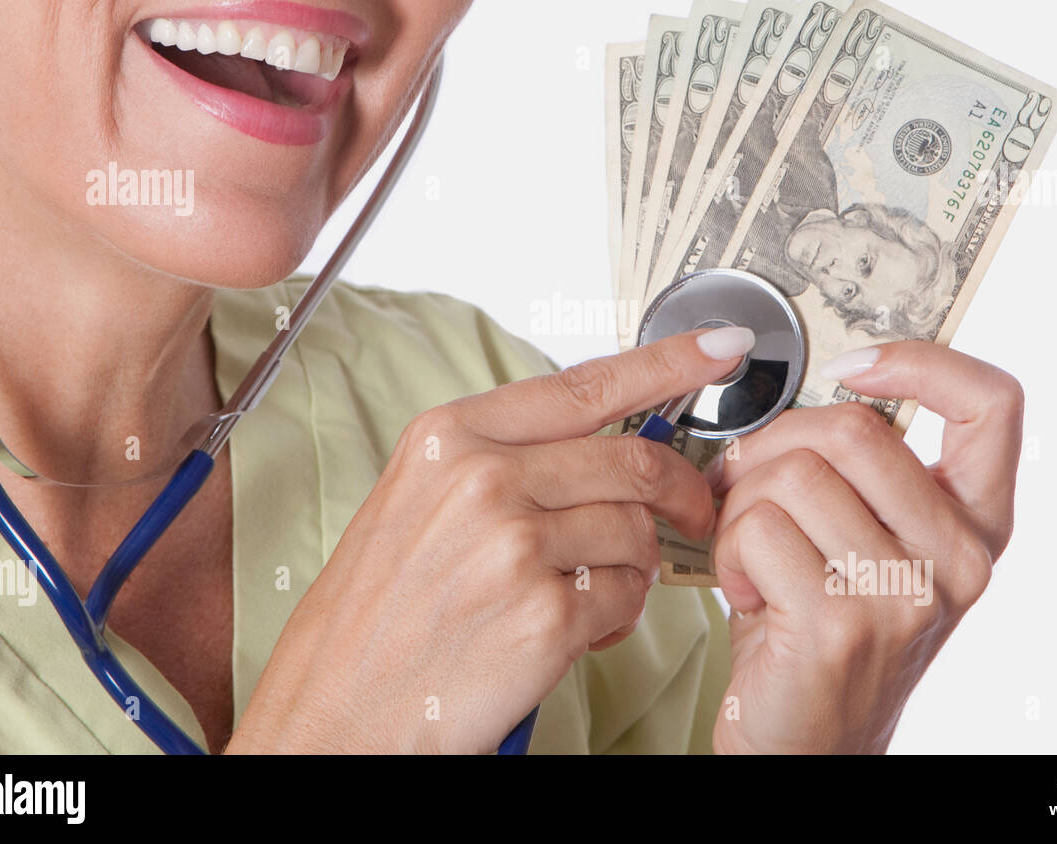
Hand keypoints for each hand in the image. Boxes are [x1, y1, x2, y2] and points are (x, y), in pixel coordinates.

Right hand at [227, 326, 752, 753]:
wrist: (336, 712)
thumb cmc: (377, 614)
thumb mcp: (418, 504)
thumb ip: (504, 460)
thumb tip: (599, 442)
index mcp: (449, 439)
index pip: (584, 385)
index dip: (667, 362)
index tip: (720, 345)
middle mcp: (481, 479)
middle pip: (633, 460)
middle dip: (680, 492)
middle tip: (691, 514)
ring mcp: (513, 545)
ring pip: (637, 532)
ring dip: (634, 568)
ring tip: (587, 595)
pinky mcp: (543, 615)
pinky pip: (627, 597)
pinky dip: (618, 617)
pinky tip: (575, 632)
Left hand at [709, 341, 1022, 753]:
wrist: (807, 744)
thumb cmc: (822, 634)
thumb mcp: (869, 546)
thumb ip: (862, 475)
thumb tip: (798, 401)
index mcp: (972, 525)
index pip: (993, 404)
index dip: (922, 363)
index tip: (854, 369)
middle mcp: (956, 558)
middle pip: (851, 430)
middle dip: (772, 445)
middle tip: (749, 486)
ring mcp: (905, 593)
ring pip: (791, 476)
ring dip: (742, 507)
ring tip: (753, 556)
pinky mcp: (841, 624)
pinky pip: (757, 529)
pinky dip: (729, 551)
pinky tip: (746, 591)